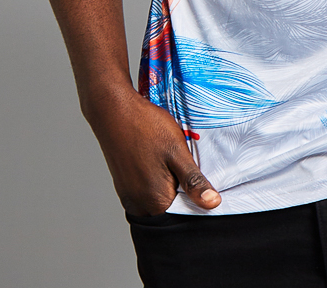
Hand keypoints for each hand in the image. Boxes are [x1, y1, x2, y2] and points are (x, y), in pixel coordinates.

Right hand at [85, 86, 220, 214]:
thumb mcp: (177, 152)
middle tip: (186, 168)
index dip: (197, 201)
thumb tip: (212, 204)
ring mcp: (128, 196)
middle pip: (169, 210)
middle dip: (182, 195)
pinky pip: (144, 193)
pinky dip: (155, 183)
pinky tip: (159, 163)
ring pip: (156, 201)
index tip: (202, 182)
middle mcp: (139, 205)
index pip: (184, 215)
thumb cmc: (147, 128)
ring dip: (168, 187)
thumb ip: (193, 181)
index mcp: (155, 202)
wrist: (114, 111)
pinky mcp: (123, 186)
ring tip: (172, 163)